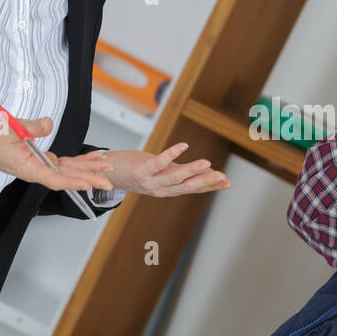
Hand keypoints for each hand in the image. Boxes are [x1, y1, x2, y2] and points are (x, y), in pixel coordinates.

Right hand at [0, 117, 114, 191]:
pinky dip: (78, 162)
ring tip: (106, 167)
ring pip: (68, 170)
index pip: (54, 179)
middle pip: (67, 177)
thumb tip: (48, 124)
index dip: (73, 182)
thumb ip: (32, 127)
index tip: (88, 184)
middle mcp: (37, 171)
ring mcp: (40, 166)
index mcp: (29, 169)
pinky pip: (63, 164)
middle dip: (89, 178)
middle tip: (109, 180)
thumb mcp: (10, 128)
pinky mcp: (41, 161)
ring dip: (87, 169)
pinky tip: (92, 160)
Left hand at [61, 141, 230, 197]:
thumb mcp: (164, 172)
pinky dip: (172, 153)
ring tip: (208, 163)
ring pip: (175, 178)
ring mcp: (151, 182)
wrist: (108, 173)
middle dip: (207, 182)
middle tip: (223, 177)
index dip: (212, 186)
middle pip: (188, 187)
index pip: (195, 188)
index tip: (228, 182)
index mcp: (169, 190)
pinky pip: (159, 162)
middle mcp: (161, 190)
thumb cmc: (138, 169)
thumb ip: (184, 172)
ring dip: (192, 170)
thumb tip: (208, 172)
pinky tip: (183, 145)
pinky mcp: (141, 171)